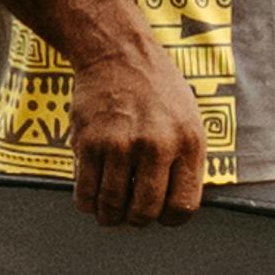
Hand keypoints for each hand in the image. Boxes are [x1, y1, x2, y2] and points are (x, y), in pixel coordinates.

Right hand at [65, 18, 208, 227]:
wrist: (118, 54)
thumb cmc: (157, 89)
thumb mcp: (189, 120)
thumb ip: (185, 163)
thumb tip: (172, 208)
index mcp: (187, 142)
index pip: (183, 206)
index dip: (170, 220)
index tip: (161, 215)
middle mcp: (155, 145)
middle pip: (144, 211)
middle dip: (136, 220)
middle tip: (131, 212)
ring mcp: (120, 144)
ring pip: (111, 206)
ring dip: (109, 215)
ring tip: (109, 209)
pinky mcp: (89, 142)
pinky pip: (85, 192)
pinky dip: (87, 202)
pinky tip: (92, 194)